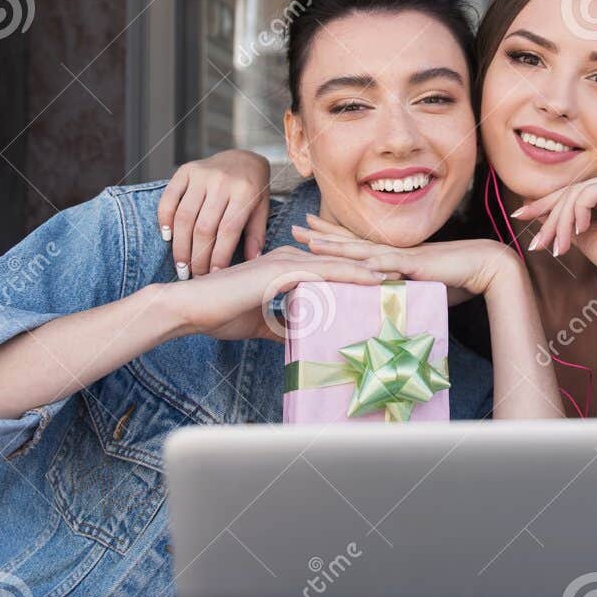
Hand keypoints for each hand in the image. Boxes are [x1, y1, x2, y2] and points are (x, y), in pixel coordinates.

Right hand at [157, 149, 271, 276]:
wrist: (243, 157)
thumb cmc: (253, 189)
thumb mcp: (262, 209)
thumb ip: (256, 235)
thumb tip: (252, 262)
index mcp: (245, 191)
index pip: (228, 230)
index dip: (219, 256)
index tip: (213, 276)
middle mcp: (222, 181)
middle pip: (204, 227)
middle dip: (197, 257)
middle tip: (194, 276)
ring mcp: (202, 174)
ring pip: (185, 216)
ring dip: (180, 246)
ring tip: (181, 266)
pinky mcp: (185, 170)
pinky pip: (169, 198)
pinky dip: (165, 219)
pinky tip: (167, 237)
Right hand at [175, 245, 388, 341]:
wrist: (189, 308)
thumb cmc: (220, 313)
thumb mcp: (260, 323)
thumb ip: (283, 325)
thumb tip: (301, 338)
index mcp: (286, 267)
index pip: (331, 269)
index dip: (360, 274)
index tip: (388, 283)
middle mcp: (289, 258)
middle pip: (339, 261)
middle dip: (373, 268)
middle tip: (406, 274)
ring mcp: (284, 262)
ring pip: (336, 263)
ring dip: (368, 268)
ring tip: (399, 274)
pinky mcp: (278, 271)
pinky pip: (321, 271)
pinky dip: (348, 274)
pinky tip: (370, 279)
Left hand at [292, 220, 517, 298]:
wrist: (485, 265)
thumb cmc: (457, 277)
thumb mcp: (422, 287)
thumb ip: (404, 293)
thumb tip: (393, 306)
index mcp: (392, 255)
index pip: (356, 244)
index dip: (331, 237)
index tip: (308, 230)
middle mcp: (393, 251)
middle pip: (351, 241)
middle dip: (322, 235)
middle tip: (295, 227)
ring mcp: (402, 256)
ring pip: (362, 250)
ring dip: (336, 247)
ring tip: (310, 242)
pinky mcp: (416, 265)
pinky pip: (389, 264)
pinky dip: (370, 264)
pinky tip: (353, 264)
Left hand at [511, 168, 596, 293]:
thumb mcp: (581, 233)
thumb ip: (563, 218)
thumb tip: (533, 206)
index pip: (573, 191)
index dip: (544, 204)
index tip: (519, 215)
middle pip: (572, 191)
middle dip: (551, 219)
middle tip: (538, 244)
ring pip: (577, 192)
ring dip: (561, 222)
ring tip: (560, 247)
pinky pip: (588, 193)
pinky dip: (578, 213)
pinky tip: (581, 231)